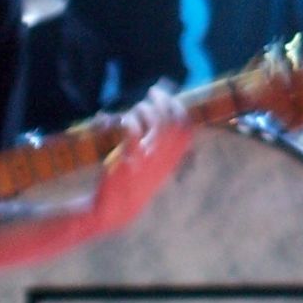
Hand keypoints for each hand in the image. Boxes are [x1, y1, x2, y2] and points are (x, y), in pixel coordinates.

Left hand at [90, 82, 191, 234]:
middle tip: (153, 92)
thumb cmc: (134, 184)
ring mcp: (147, 159)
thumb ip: (163, 147)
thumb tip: (164, 119)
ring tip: (136, 108)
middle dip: (165, 100)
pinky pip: (132, 131)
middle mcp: (163, 157)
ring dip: (146, 108)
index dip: (180, 109)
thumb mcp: (156, 168)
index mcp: (173, 159)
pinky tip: (122, 120)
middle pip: (173, 120)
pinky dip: (129, 120)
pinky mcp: (127, 160)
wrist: (115, 210)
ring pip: (155, 122)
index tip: (170, 99)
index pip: (187, 128)